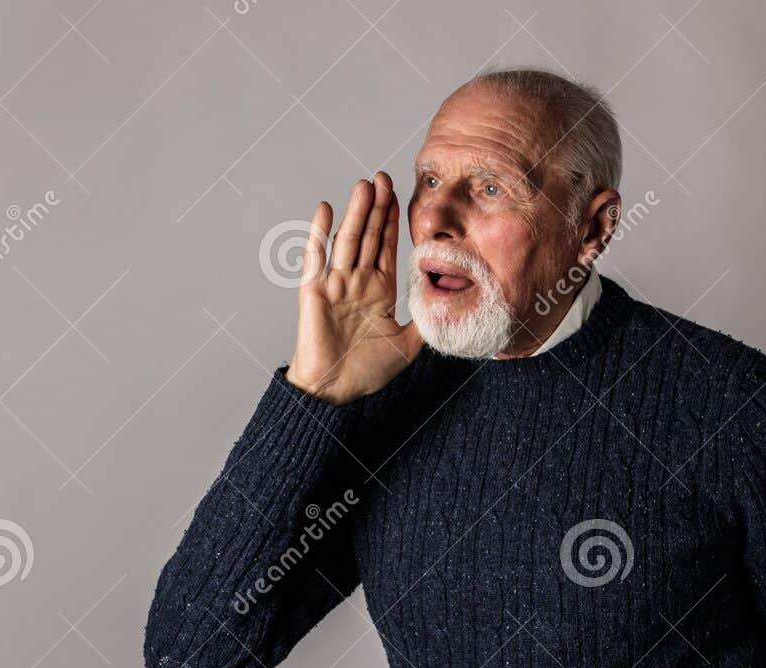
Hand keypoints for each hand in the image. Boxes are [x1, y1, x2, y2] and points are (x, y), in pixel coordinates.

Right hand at [285, 172, 423, 404]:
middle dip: (377, 207)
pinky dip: (319, 233)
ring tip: (365, 185)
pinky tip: (326, 209)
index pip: (387, 247)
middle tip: (384, 177)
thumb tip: (451, 307)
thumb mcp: (409, 346)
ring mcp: (335, 285)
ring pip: (348, 240)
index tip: (398, 193)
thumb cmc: (365, 372)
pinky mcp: (314, 293)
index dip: (393, 220)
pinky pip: (316, 258)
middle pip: (369, 236)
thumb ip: (426, 322)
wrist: (334, 393)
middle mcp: (357, 282)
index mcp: (378, 291)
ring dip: (356, 212)